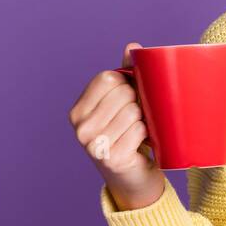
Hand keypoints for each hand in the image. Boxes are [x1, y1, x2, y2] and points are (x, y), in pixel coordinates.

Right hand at [68, 42, 166, 210]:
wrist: (134, 179)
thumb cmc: (129, 135)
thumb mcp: (125, 103)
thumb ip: (127, 74)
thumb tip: (132, 46)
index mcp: (78, 111)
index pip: (108, 77)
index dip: (128, 82)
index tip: (132, 96)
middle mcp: (80, 127)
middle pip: (123, 92)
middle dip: (138, 101)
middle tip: (138, 118)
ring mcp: (93, 145)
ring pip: (133, 110)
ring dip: (144, 119)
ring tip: (140, 131)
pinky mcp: (112, 159)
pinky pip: (140, 130)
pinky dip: (148, 134)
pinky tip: (142, 144)